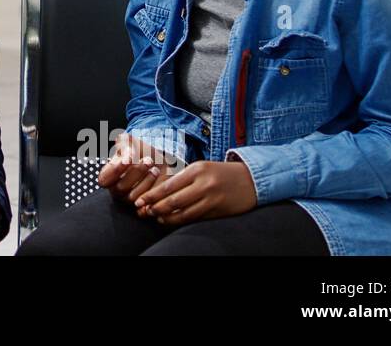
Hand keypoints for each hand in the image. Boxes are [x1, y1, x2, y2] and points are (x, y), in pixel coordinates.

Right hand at [98, 133, 173, 206]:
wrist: (162, 161)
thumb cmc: (142, 152)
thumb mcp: (133, 144)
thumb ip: (126, 145)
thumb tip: (124, 149)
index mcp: (109, 177)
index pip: (104, 179)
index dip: (115, 170)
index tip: (128, 159)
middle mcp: (117, 190)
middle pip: (121, 188)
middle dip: (136, 173)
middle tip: (148, 160)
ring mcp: (130, 200)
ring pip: (134, 197)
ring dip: (147, 182)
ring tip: (156, 169)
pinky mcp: (143, 207)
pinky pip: (145, 209)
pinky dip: (153, 197)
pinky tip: (159, 184)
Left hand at [134, 160, 256, 225]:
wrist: (251, 179)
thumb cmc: (220, 173)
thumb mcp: (201, 169)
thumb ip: (182, 179)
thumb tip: (158, 192)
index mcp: (196, 169)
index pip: (168, 185)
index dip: (151, 195)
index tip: (138, 201)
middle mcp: (203, 183)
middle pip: (173, 200)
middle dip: (155, 207)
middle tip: (143, 211)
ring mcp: (212, 198)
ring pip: (183, 212)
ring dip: (167, 217)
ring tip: (156, 218)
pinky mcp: (218, 210)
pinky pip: (195, 218)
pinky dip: (181, 220)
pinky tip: (172, 221)